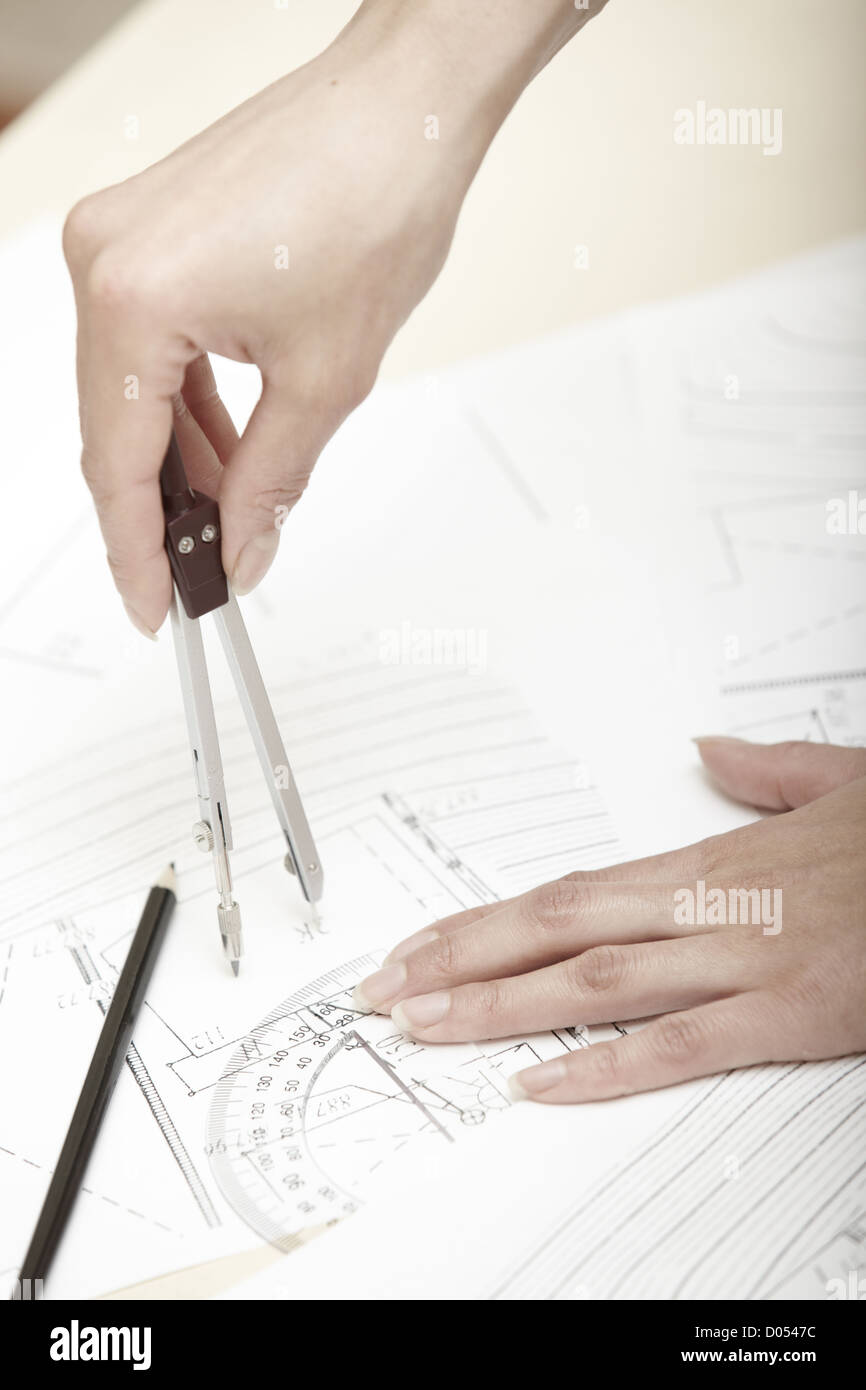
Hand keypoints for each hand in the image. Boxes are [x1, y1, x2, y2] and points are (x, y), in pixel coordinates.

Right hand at [62, 0, 606, 637]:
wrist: (403, 105)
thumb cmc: (374, 199)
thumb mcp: (327, 379)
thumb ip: (270, 483)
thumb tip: (244, 550)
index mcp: (132, 297)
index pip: (119, 465)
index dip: (136, 553)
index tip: (156, 608)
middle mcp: (104, 259)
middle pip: (114, 428)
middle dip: (159, 512)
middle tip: (196, 577)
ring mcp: (119, 237)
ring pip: (131, 389)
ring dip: (176, 458)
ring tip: (221, 519)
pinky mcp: (147, 229)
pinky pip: (149, 343)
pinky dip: (184, 401)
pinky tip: (219, 448)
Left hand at [354, 737, 865, 1102]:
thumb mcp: (831, 783)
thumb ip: (762, 769)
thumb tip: (709, 748)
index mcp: (706, 861)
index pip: (564, 891)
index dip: (482, 920)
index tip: (418, 942)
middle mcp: (706, 905)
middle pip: (555, 929)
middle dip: (459, 961)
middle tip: (383, 991)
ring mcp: (743, 958)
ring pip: (596, 984)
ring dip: (501, 1006)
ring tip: (427, 1028)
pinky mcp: (790, 1011)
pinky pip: (682, 1043)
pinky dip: (608, 1067)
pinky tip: (543, 1084)